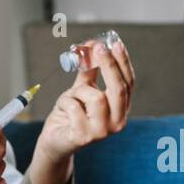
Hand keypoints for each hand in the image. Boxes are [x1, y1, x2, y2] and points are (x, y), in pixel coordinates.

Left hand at [35, 35, 135, 165]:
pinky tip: (62, 111)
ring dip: (77, 91)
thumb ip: (88, 70)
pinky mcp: (84, 137)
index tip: (114, 43)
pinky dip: (64, 102)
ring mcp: (102, 132)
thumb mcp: (81, 89)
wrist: (56, 140)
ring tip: (70, 98)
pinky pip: (74, 107)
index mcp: (121, 109)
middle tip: (97, 47)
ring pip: (94, 97)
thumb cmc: (71, 115)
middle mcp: (117, 122)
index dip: (122, 62)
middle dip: (108, 65)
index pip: (128, 83)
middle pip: (119, 89)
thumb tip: (92, 46)